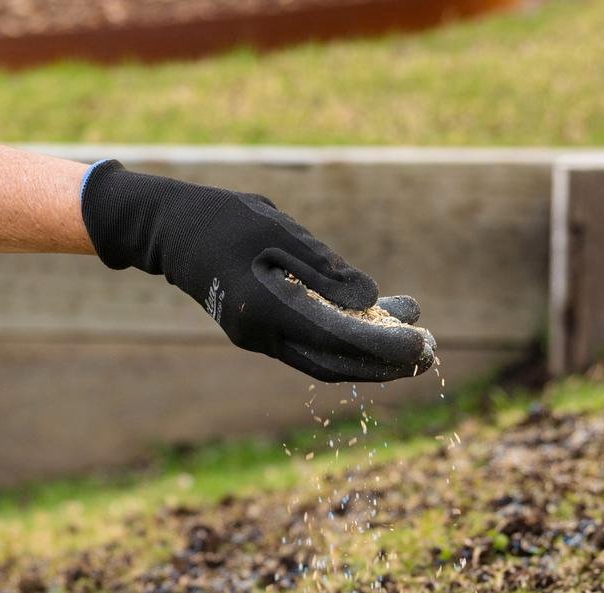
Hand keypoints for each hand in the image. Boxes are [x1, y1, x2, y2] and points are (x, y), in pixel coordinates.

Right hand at [81, 161, 435, 382]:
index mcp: (263, 308)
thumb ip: (322, 266)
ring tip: (417, 330)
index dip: (385, 346)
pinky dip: (347, 336)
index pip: (336, 338)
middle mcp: (261, 334)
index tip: (424, 344)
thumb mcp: (276, 229)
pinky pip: (311, 342)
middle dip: (385, 361)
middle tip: (432, 351)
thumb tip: (370, 298)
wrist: (171, 230)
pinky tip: (380, 316)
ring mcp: (260, 337)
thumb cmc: (222, 218)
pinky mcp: (263, 329)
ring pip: (325, 356)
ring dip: (371, 350)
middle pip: (334, 362)